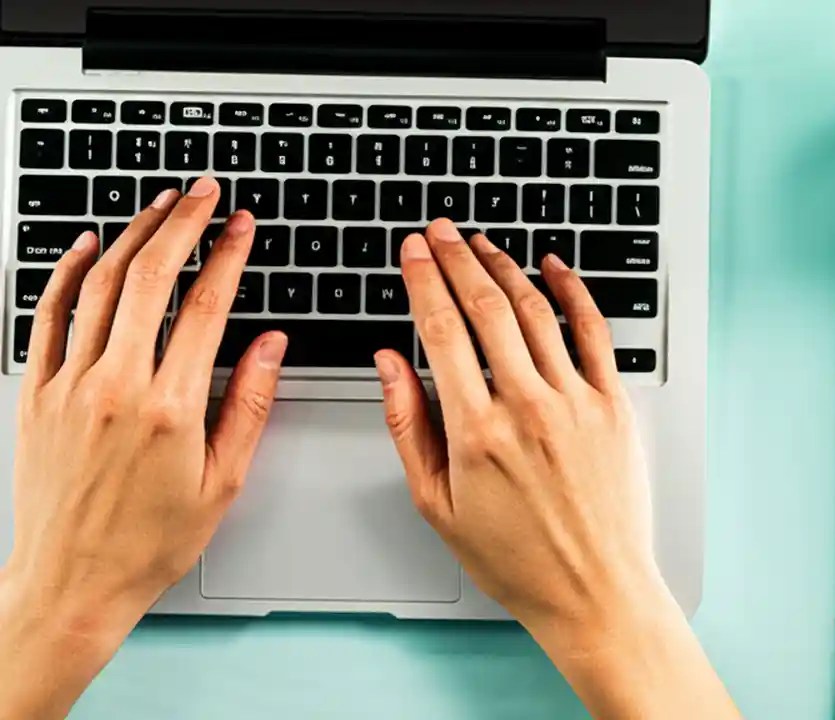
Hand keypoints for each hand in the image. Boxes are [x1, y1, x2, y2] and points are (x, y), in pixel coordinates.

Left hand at [0, 178, 285, 719]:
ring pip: (98, 285)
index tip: (242, 226)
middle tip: (205, 194)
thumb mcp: (222, 483)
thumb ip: (250, 405)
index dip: (228, 256)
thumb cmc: (148, 542)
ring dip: (132, 235)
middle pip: (149, 278)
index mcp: (170, 409)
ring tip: (160, 206)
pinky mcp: (36, 393)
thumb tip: (269, 345)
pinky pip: (47, 314)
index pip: (205, 308)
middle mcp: (115, 388)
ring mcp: (69, 386)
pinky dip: (65, 271)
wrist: (71, 582)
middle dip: (182, 224)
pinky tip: (86, 245)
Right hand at [376, 219, 737, 718]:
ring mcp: (575, 402)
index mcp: (476, 431)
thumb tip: (389, 363)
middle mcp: (527, 407)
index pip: (441, 330)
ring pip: (535, 311)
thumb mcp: (437, 505)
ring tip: (482, 243)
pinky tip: (555, 268)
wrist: (593, 590)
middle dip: (456, 258)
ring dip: (504, 267)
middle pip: (485, 307)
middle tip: (440, 231)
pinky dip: (573, 292)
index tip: (412, 251)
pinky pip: (593, 333)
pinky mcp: (612, 405)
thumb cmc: (515, 558)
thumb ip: (408, 427)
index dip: (423, 280)